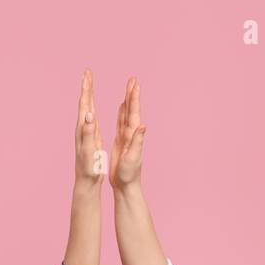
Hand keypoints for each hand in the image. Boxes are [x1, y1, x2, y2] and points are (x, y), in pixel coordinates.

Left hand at [74, 68, 104, 190]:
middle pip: (84, 103)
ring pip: (87, 110)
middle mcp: (83, 129)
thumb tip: (89, 115)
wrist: (86, 182)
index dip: (86, 89)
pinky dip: (92, 109)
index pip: (84, 104)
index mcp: (83, 129)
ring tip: (89, 84)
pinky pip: (91, 119)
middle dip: (86, 87)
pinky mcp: (91, 138)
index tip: (87, 74)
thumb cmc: (88, 168)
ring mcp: (86, 133)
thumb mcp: (89, 149)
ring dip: (89, 96)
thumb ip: (89, 132)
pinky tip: (92, 108)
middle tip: (88, 73)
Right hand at [109, 76, 145, 190]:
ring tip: (128, 88)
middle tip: (132, 79)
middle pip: (131, 110)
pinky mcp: (122, 141)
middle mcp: (131, 134)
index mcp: (133, 136)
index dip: (134, 99)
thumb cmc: (129, 174)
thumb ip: (138, 141)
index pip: (134, 113)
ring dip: (127, 101)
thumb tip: (143, 126)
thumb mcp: (133, 157)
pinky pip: (121, 123)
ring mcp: (127, 137)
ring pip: (126, 114)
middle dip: (131, 94)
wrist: (126, 185)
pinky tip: (121, 107)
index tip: (134, 84)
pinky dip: (121, 113)